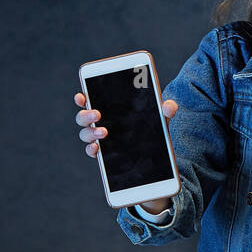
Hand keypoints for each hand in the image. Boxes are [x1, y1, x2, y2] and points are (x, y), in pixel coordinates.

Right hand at [73, 91, 177, 208]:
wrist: (155, 156)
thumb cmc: (152, 128)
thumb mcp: (161, 118)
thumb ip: (166, 110)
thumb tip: (169, 107)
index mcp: (110, 110)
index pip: (91, 100)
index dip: (82, 98)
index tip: (81, 96)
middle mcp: (101, 123)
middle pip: (83, 117)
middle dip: (86, 115)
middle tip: (97, 114)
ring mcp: (100, 139)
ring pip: (85, 134)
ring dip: (90, 133)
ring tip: (103, 133)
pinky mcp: (104, 154)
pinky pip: (91, 151)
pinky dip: (92, 149)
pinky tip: (97, 148)